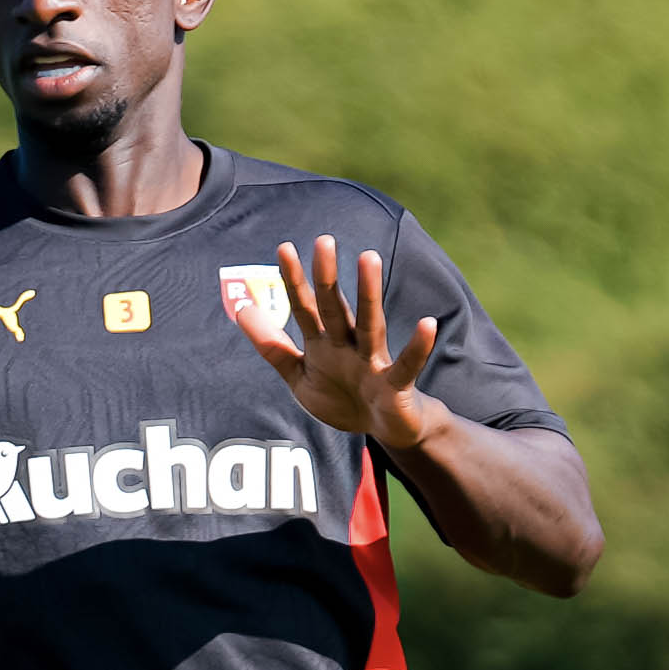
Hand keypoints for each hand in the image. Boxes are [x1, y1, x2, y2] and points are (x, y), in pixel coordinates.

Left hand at [231, 237, 438, 449]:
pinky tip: (427, 323)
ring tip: (368, 258)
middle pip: (335, 308)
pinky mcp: (396, 385)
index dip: (293, 282)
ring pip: (369, 324)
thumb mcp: (301, 377)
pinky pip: (408, 365)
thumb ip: (274, 348)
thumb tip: (242, 311)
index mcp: (324, 343)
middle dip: (327, 278)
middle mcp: (348, 344)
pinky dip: (418, 346)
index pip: (305, 308)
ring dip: (369, 293)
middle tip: (324, 240)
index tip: (284, 247)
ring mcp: (373, 362)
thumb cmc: (342, 398)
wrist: (383, 429)